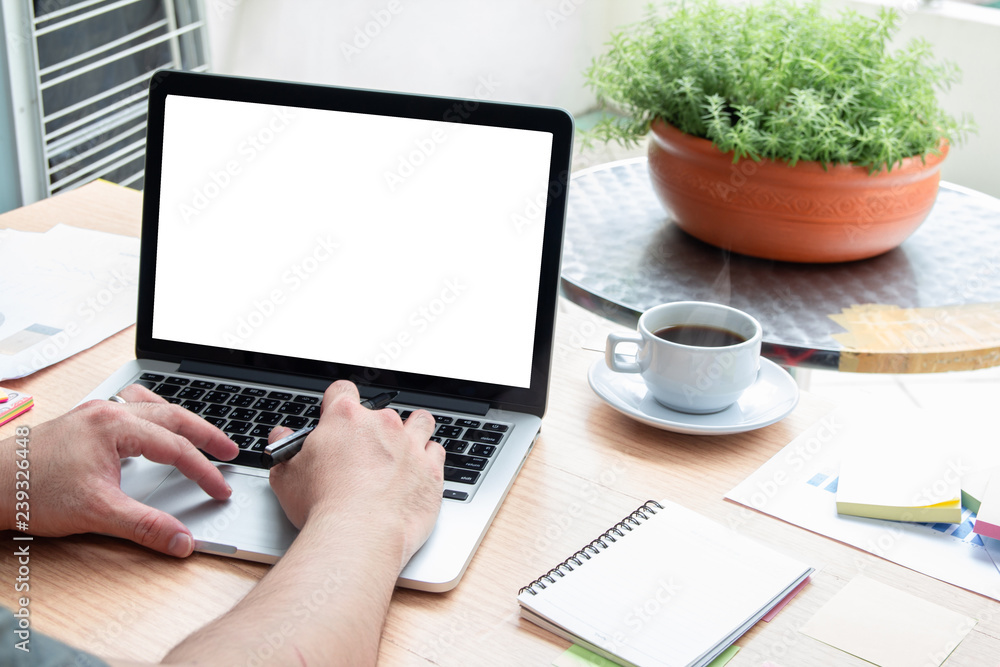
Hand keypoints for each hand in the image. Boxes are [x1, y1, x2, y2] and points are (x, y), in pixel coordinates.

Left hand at [0, 383, 237, 556]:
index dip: (203, 471)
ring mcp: (94, 414)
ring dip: (180, 420)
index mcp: (116, 427)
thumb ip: (146, 526)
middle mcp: (108, 412)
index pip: (175, 448)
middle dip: (205, 434)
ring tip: (199, 432)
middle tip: (230, 450)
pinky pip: (130, 408)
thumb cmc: (32, 492)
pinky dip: (152, 415)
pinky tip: (151, 426)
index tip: (219, 490)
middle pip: (172, 416)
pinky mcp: (84, 421)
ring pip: (152, 407)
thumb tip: (181, 541)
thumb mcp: (97, 513)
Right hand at [268, 380, 443, 566]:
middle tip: (364, 453)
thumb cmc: (322, 507)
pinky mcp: (431, 470)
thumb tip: (282, 435)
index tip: (335, 417)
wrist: (358, 536)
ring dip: (412, 432)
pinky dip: (428, 458)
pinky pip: (436, 451)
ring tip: (401, 451)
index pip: (343, 390)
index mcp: (345, 418)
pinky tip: (417, 471)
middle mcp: (382, 425)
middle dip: (374, 429)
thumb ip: (284, 450)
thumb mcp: (285, 476)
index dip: (337, 402)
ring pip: (419, 422)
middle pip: (382, 412)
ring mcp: (411, 445)